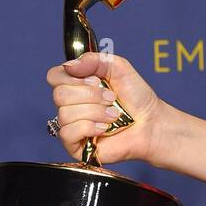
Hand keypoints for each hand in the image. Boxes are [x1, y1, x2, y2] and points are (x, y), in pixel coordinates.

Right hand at [45, 50, 168, 166]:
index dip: (72, 77)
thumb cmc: (137, 98)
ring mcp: (72, 126)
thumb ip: (94, 59)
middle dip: (90, 95)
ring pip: (65, 114)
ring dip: (95, 112)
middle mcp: (71, 105)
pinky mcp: (75, 145)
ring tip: (113, 115)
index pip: (54, 76)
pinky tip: (104, 128)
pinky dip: (89, 127)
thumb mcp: (118, 67)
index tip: (96, 80)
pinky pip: (67, 133)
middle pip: (59, 95)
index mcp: (77, 85)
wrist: (151, 123)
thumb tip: (69, 65)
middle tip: (111, 98)